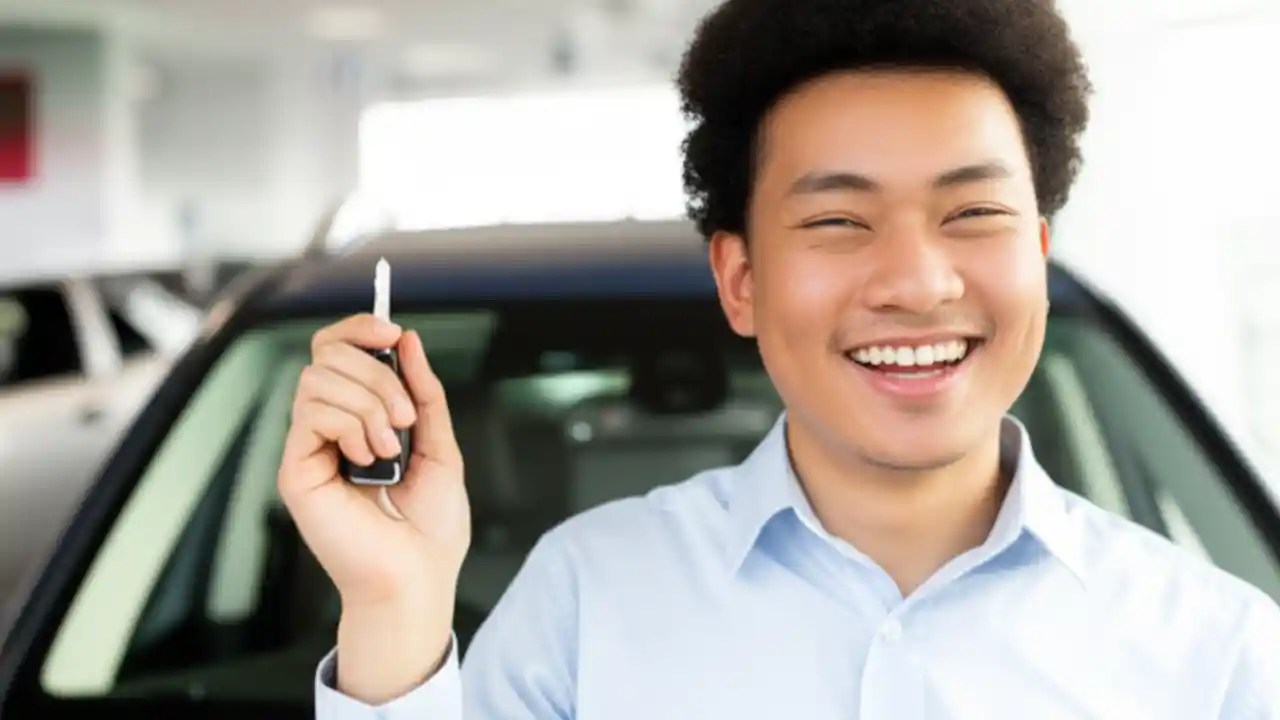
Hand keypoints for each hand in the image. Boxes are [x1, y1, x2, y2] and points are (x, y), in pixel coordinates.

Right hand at [277, 313, 469, 700]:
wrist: (418, 575)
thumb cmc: (430, 526)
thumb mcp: (440, 444)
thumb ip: (424, 391)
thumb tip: (408, 339)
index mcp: (358, 417)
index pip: (336, 350)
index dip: (358, 329)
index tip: (391, 332)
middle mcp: (326, 428)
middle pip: (326, 355)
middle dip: (377, 376)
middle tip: (406, 420)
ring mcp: (308, 448)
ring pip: (317, 379)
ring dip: (369, 405)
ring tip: (390, 450)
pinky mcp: (295, 470)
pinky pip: (312, 413)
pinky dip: (350, 426)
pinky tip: (369, 460)